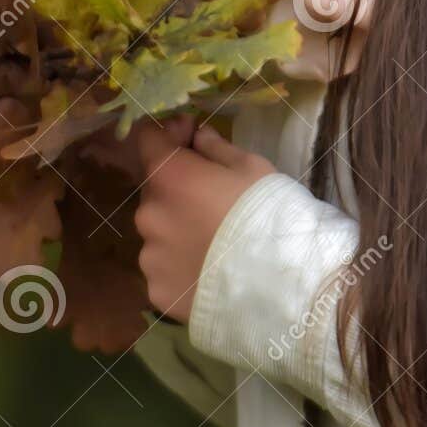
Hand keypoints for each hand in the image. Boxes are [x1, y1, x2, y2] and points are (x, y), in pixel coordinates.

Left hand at [135, 112, 277, 324]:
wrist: (279, 284)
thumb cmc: (269, 214)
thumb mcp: (252, 168)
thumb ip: (216, 148)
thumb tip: (196, 136)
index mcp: (170, 177)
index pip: (148, 140)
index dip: (169, 135)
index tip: (191, 139)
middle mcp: (149, 214)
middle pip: (156, 191)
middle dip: (179, 188)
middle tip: (214, 201)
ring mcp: (150, 257)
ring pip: (159, 233)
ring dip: (178, 230)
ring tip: (214, 245)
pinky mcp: (157, 291)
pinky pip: (164, 269)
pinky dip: (180, 266)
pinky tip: (209, 272)